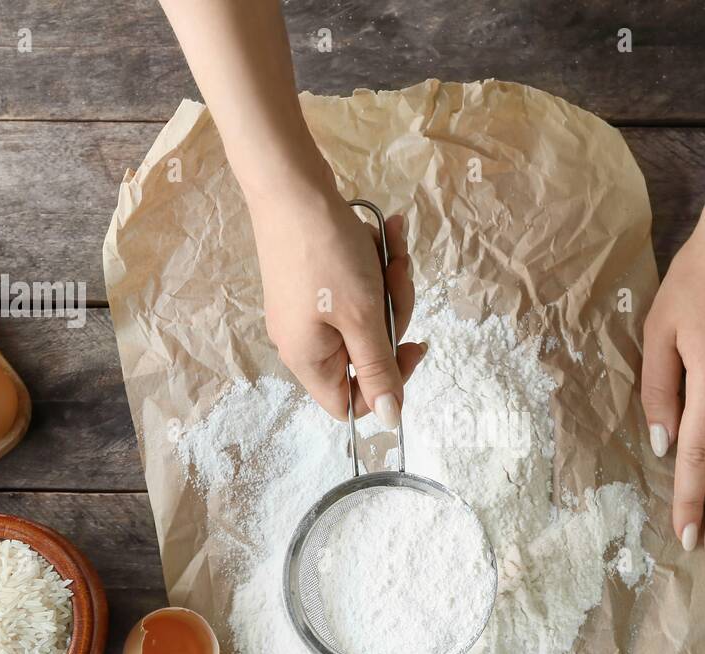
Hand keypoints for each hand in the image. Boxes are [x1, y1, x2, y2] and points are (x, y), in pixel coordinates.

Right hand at [251, 178, 421, 424]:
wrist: (291, 184)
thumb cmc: (326, 253)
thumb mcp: (363, 317)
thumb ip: (379, 369)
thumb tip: (391, 418)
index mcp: (308, 359)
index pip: (350, 402)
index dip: (386, 385)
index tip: (412, 346)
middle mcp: (303, 340)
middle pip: (367, 352)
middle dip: (393, 311)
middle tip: (399, 276)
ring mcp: (308, 308)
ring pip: (368, 314)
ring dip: (389, 281)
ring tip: (390, 245)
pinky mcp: (315, 279)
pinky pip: (357, 286)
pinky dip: (374, 263)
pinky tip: (383, 233)